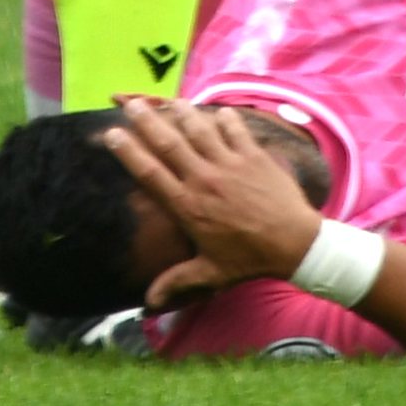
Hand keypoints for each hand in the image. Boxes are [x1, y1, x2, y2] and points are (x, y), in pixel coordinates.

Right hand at [105, 97, 324, 309]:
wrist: (293, 243)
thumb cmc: (248, 259)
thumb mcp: (210, 273)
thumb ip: (177, 282)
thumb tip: (148, 304)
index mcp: (188, 205)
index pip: (150, 173)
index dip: (129, 152)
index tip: (112, 133)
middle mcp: (204, 179)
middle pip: (169, 143)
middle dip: (149, 121)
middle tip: (132, 103)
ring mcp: (229, 163)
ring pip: (200, 129)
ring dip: (183, 113)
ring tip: (171, 101)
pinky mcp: (253, 155)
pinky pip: (235, 129)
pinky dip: (225, 118)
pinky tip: (218, 111)